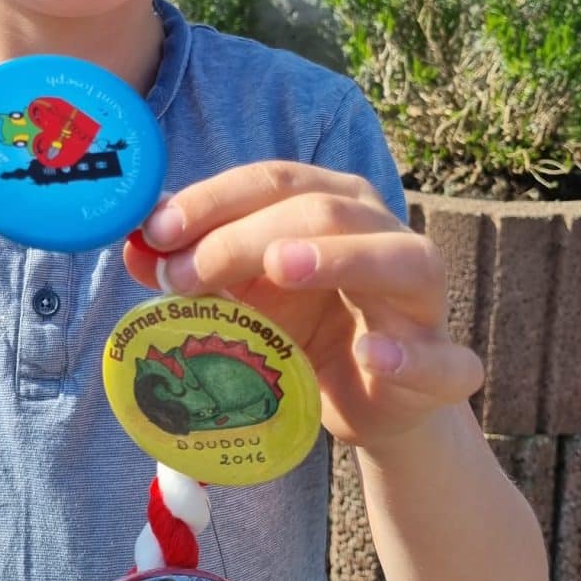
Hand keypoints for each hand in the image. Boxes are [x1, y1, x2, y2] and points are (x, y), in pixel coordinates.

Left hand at [124, 162, 482, 451]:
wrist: (369, 400)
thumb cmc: (303, 326)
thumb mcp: (240, 292)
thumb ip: (191, 265)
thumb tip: (132, 243)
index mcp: (336, 203)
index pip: (274, 181)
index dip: (211, 201)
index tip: (154, 232)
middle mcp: (386, 232)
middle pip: (322, 212)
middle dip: (244, 238)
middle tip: (183, 275)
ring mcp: (424, 298)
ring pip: (398, 259)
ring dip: (338, 258)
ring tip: (281, 265)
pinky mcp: (447, 365)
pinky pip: (442, 358)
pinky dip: (407, 355)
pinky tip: (369, 353)